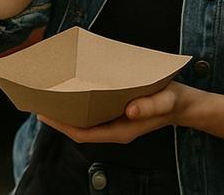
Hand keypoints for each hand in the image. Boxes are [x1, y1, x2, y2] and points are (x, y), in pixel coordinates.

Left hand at [39, 82, 195, 143]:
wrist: (185, 104)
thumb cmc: (173, 101)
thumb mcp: (164, 101)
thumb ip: (149, 106)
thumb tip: (129, 109)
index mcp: (120, 131)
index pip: (82, 133)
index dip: (61, 125)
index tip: (43, 113)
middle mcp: (113, 128)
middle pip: (78, 127)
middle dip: (58, 117)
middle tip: (38, 100)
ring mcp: (114, 121)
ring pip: (83, 120)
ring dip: (66, 110)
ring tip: (50, 94)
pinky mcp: (117, 112)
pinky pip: (92, 111)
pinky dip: (79, 102)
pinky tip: (72, 89)